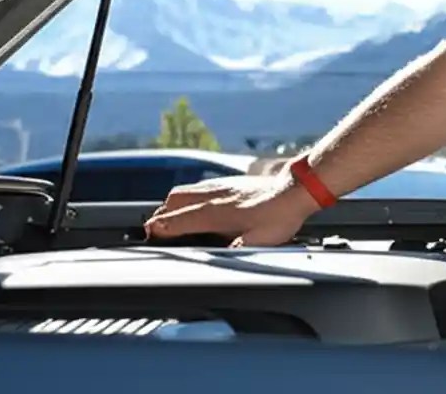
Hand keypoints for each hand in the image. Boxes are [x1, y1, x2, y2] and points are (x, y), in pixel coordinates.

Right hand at [143, 174, 319, 246]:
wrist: (294, 188)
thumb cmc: (279, 215)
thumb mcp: (258, 242)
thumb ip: (236, 253)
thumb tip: (219, 262)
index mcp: (213, 213)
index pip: (173, 220)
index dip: (158, 231)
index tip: (151, 238)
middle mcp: (211, 196)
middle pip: (171, 203)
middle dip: (161, 217)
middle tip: (159, 231)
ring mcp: (219, 186)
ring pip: (182, 192)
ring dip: (173, 206)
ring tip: (173, 219)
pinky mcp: (228, 182)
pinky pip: (197, 187)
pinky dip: (189, 198)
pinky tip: (197, 206)